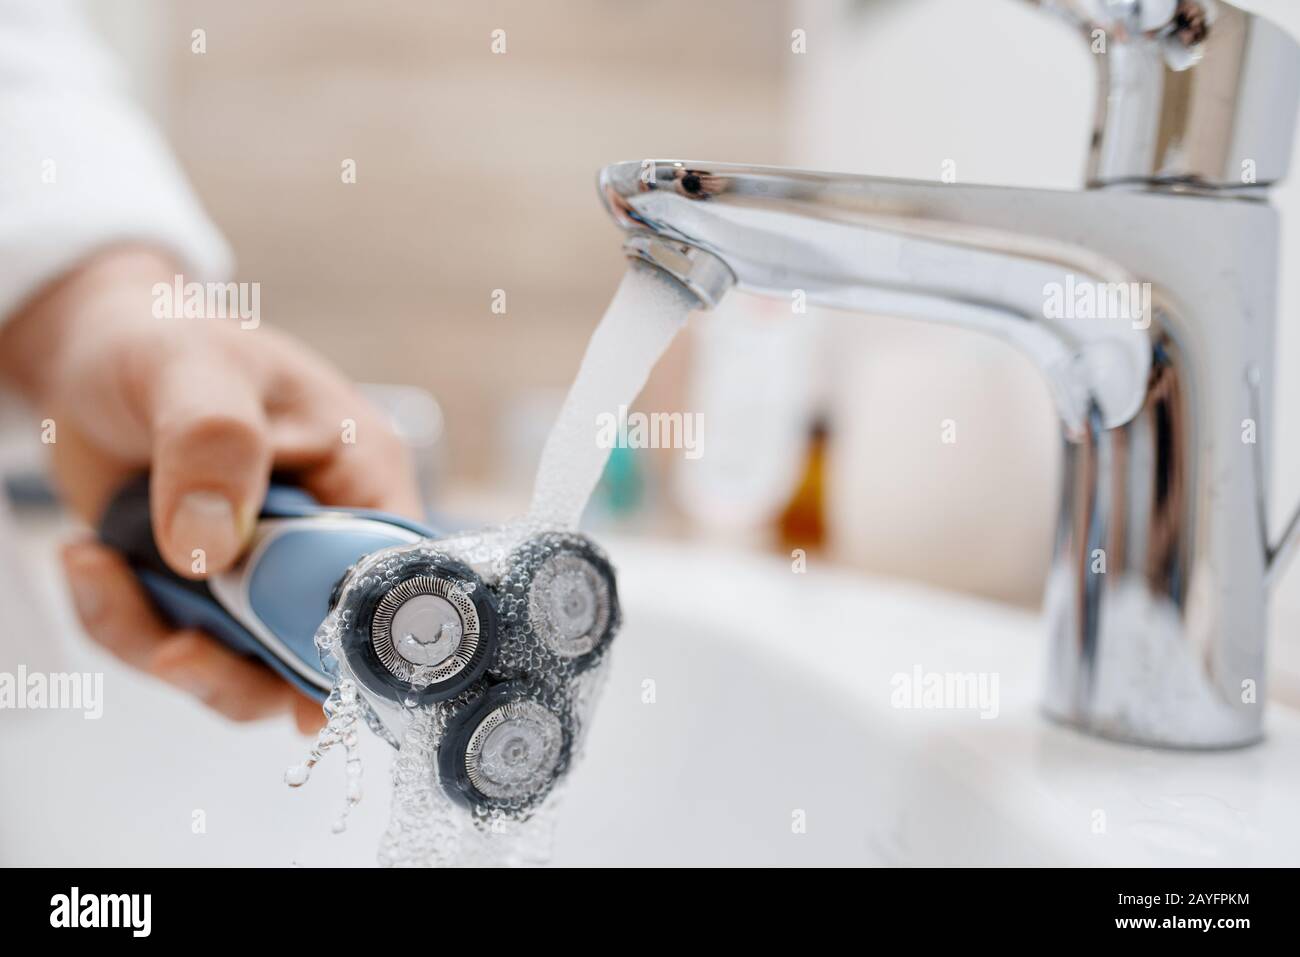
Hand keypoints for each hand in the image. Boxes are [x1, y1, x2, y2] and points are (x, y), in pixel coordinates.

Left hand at [0, 247, 422, 731]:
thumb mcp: (196, 371)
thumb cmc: (168, 341)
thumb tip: (211, 551)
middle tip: (173, 644)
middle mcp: (326, 541)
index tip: (279, 649)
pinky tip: (88, 559)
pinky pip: (174, 650)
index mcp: (363, 480)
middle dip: (239, 663)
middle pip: (322, 654)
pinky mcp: (207, 595)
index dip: (353, 635)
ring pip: (244, 672)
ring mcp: (265, 576)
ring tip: (97, 567)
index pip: (394, 583)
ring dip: (163, 645)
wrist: (92, 356)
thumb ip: (215, 446)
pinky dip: (122, 623)